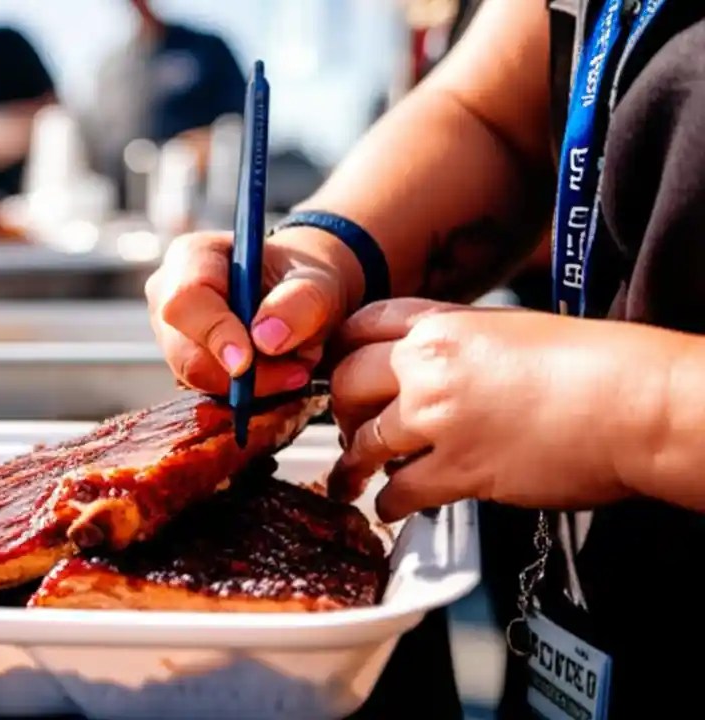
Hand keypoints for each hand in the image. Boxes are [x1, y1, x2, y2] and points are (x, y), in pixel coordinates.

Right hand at [144, 227, 366, 395]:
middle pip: (186, 352)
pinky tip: (278, 376)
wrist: (302, 297)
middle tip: (296, 373)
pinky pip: (209, 393)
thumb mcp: (318, 280)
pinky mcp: (186, 366)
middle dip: (242, 374)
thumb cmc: (304, 278)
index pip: (185, 301)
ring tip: (296, 369)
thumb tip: (266, 339)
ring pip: (198, 379)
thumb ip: (301, 301)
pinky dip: (248, 394)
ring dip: (252, 386)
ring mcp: (172, 336)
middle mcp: (169, 296)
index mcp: (191, 257)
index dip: (214, 334)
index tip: (247, 362)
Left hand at [326, 298, 657, 520]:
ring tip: (350, 478)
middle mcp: (429, 366)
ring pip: (365, 441)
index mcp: (443, 324)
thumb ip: (461, 344)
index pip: (362, 326)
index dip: (341, 351)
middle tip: (347, 427)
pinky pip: (399, 490)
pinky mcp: (458, 469)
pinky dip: (389, 504)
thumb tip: (437, 368)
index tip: (335, 369)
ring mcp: (439, 418)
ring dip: (354, 464)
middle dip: (341, 409)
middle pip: (348, 383)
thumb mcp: (510, 330)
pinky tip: (391, 508)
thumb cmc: (594, 364)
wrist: (634, 402)